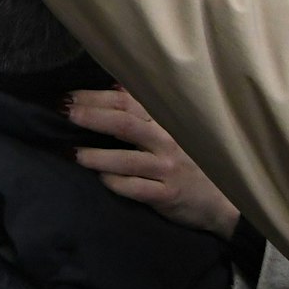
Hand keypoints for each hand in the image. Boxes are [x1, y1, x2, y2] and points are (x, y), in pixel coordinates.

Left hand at [68, 87, 238, 236]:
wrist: (222, 201)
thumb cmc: (191, 161)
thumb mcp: (173, 132)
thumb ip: (146, 112)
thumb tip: (114, 87)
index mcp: (166, 121)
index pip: (128, 102)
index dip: (97, 97)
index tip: (71, 96)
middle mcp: (168, 141)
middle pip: (125, 124)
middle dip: (91, 116)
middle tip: (66, 113)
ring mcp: (168, 169)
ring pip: (126, 159)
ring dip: (96, 155)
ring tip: (73, 153)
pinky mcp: (167, 195)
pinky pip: (134, 188)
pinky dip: (114, 182)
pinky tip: (100, 179)